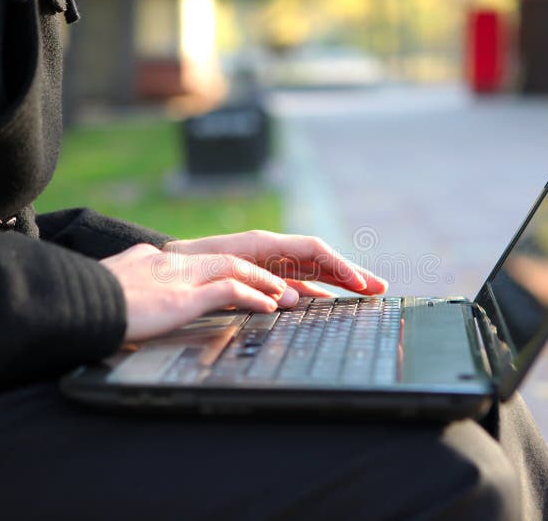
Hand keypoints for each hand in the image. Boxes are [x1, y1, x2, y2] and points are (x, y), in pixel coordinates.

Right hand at [100, 243, 295, 341]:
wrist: (74, 303)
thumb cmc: (83, 304)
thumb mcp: (107, 289)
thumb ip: (126, 288)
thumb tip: (126, 301)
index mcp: (149, 259)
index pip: (196, 262)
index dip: (223, 271)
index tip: (240, 281)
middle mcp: (169, 262)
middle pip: (224, 260)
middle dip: (255, 273)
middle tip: (277, 285)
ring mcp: (178, 276)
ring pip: (235, 269)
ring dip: (263, 283)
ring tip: (284, 296)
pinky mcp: (183, 295)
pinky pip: (229, 290)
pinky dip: (253, 297)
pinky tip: (268, 306)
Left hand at [164, 230, 387, 296]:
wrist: (166, 266)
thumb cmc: (192, 263)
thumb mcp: (224, 269)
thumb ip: (259, 281)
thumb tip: (293, 298)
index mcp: (266, 244)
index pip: (314, 250)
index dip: (340, 266)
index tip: (359, 284)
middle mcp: (273, 252)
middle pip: (322, 260)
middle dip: (351, 274)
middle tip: (380, 287)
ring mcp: (269, 265)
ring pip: (313, 272)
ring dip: (339, 283)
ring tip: (366, 294)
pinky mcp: (262, 278)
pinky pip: (298, 283)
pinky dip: (317, 292)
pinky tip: (329, 302)